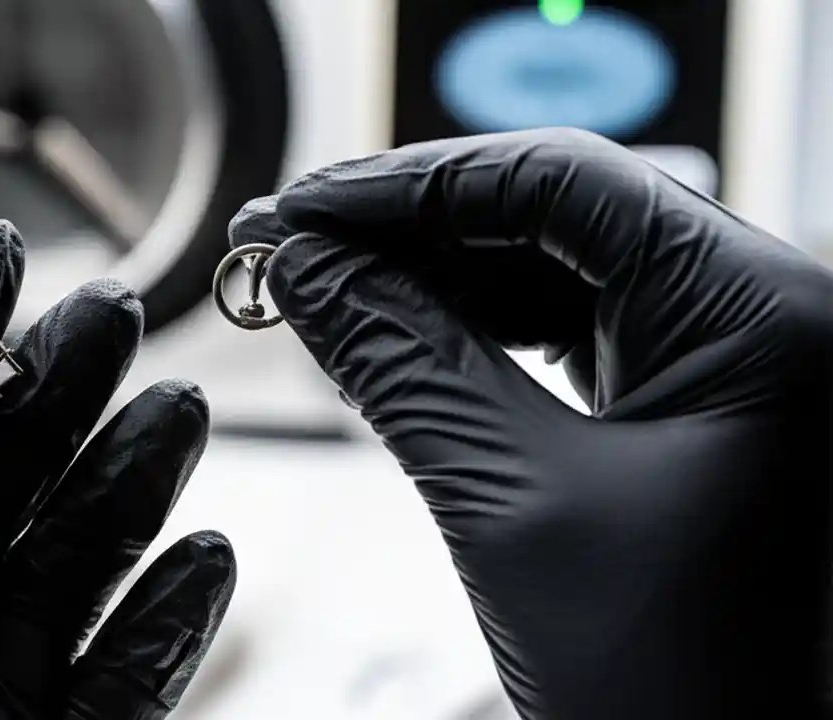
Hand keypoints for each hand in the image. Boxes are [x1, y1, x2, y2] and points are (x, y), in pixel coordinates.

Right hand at [231, 128, 832, 718]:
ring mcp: (732, 364)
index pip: (560, 180)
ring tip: (320, 294)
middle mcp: (763, 318)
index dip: (409, 185)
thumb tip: (302, 271)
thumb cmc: (683, 687)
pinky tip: (393, 339)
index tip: (299, 209)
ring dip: (433, 282)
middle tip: (287, 248)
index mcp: (762, 315)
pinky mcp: (693, 410)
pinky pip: (571, 336)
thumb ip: (404, 366)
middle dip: (410, 233)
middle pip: (557, 216)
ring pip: (557, 274)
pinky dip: (476, 337)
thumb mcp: (516, 508)